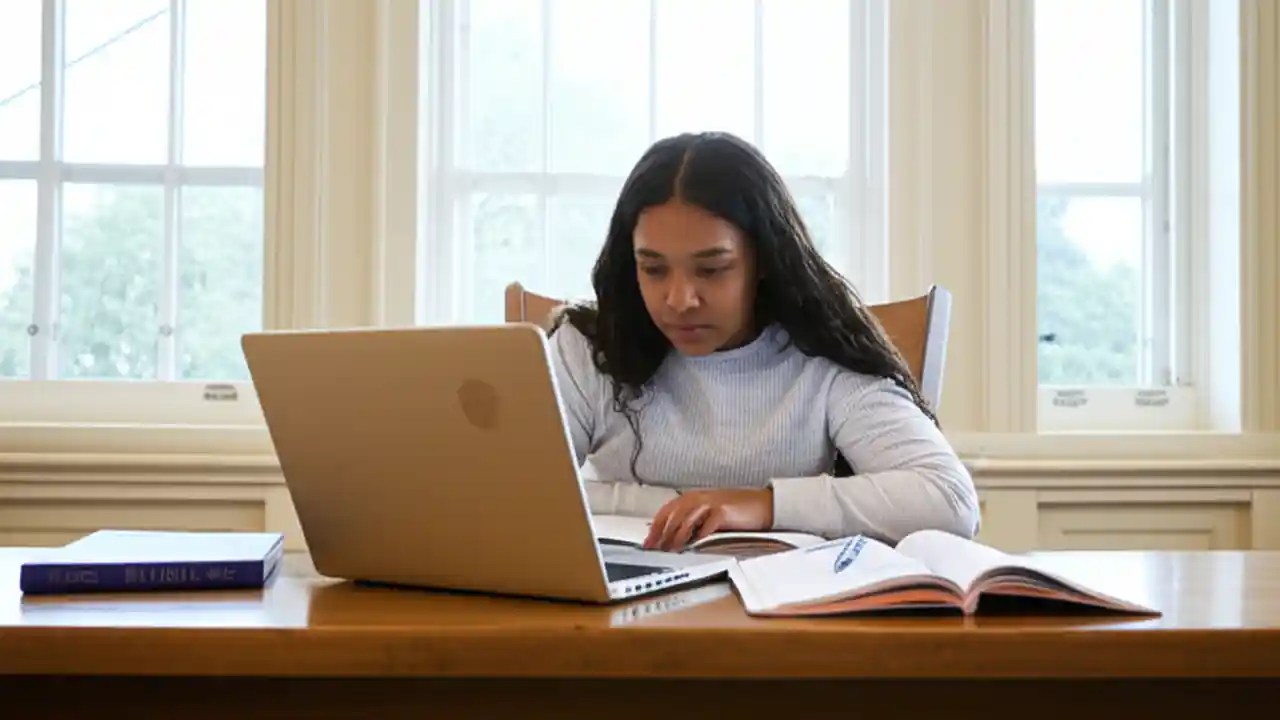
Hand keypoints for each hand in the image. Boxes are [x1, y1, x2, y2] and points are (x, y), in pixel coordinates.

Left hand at [642, 488, 773, 550]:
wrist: (762, 505)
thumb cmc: (736, 512)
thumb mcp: (709, 513)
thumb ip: (691, 522)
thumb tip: (670, 538)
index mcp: (692, 497)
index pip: (666, 511)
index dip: (655, 528)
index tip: (648, 543)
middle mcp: (698, 497)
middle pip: (672, 516)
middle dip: (661, 535)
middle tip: (655, 550)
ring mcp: (710, 503)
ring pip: (685, 521)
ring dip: (676, 538)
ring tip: (671, 551)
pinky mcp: (722, 511)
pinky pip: (705, 527)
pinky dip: (697, 538)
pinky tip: (692, 548)